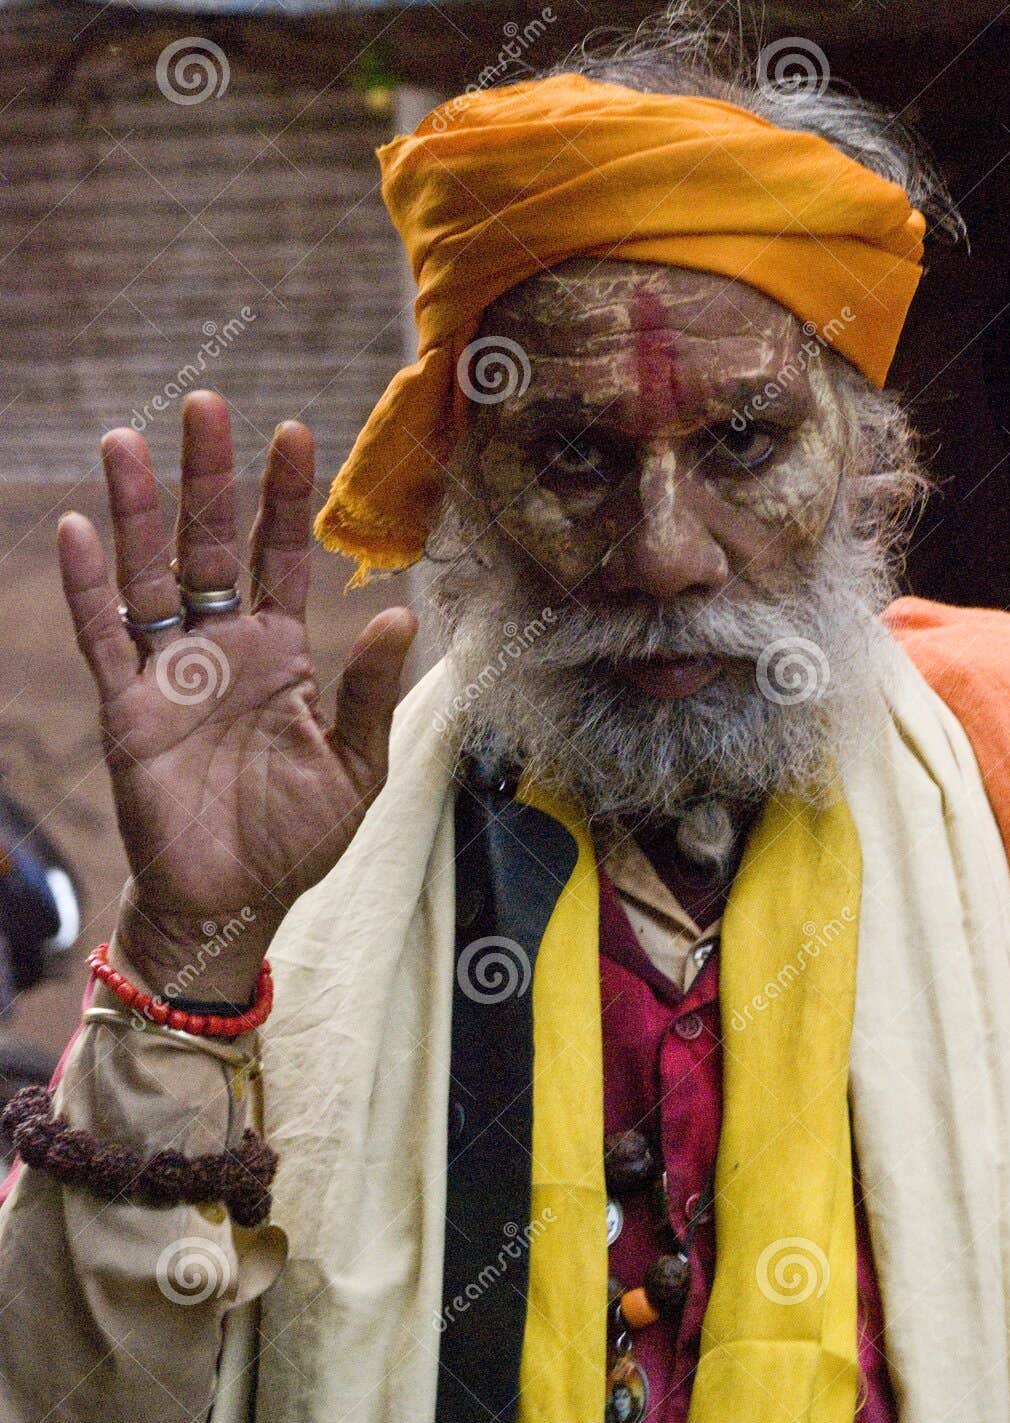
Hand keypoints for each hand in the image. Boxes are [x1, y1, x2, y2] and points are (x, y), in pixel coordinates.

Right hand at [58, 390, 417, 1000]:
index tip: (295, 431)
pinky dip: (90, 588)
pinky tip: (79, 529)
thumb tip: (399, 618)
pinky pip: (104, 640)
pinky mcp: (127, 712)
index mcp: (280, 653)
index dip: (284, 498)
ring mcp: (169, 675)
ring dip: (135, 511)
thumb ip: (366, 692)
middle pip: (209, 545)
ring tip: (125, 440)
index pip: (280, 557)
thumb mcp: (354, 766)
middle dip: (208, 477)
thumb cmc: (298, 836)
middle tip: (205, 404)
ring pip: (148, 576)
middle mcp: (221, 649)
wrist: (234, 901)